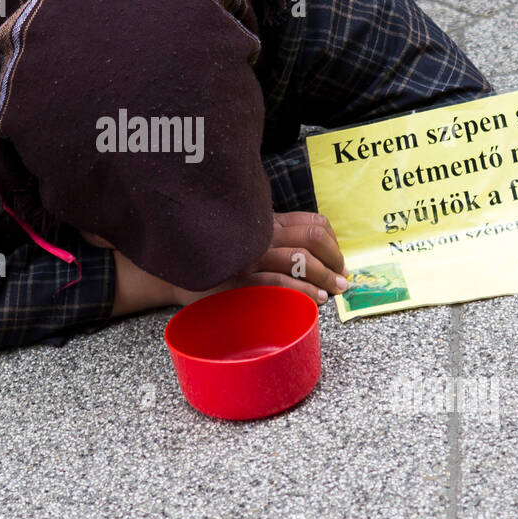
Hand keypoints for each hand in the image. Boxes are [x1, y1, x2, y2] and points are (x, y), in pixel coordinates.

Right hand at [171, 211, 348, 308]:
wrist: (175, 271)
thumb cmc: (214, 256)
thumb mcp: (243, 236)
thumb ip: (270, 235)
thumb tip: (310, 253)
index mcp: (266, 220)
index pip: (313, 222)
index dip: (333, 242)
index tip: (338, 260)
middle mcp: (262, 232)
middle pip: (313, 238)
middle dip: (335, 259)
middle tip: (342, 277)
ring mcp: (252, 254)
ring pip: (302, 258)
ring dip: (325, 276)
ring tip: (335, 289)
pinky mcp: (241, 276)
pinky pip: (281, 281)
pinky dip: (305, 290)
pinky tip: (316, 298)